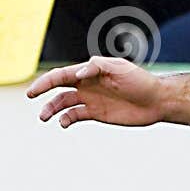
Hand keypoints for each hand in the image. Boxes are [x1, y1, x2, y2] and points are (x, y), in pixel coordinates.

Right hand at [27, 57, 166, 128]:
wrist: (157, 101)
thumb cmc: (140, 80)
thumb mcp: (120, 68)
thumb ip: (97, 67)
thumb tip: (79, 73)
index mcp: (90, 71)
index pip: (62, 75)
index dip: (46, 81)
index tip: (35, 90)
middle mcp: (87, 85)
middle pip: (58, 88)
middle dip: (42, 92)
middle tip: (31, 97)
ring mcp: (90, 99)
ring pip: (63, 104)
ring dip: (51, 109)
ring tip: (44, 117)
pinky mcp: (96, 113)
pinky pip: (75, 116)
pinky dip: (66, 119)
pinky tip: (64, 123)